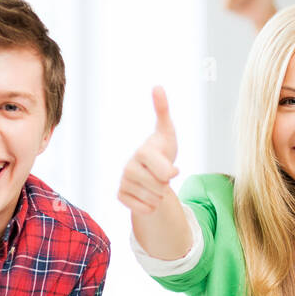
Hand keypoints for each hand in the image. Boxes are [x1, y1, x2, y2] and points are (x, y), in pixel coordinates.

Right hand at [118, 86, 180, 216]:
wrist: (153, 171)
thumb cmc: (162, 149)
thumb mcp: (168, 132)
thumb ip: (163, 111)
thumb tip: (157, 86)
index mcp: (142, 152)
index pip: (166, 173)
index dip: (172, 173)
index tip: (173, 168)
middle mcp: (129, 166)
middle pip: (160, 188)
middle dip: (166, 185)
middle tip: (161, 175)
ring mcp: (123, 182)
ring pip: (153, 200)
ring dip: (159, 195)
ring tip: (155, 183)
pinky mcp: (121, 196)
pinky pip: (143, 209)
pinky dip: (150, 206)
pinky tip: (147, 194)